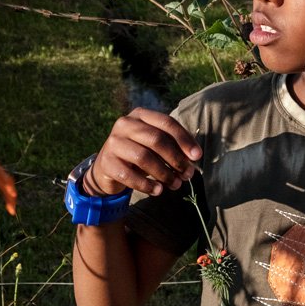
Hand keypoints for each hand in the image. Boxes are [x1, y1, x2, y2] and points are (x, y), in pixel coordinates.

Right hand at [85, 108, 201, 197]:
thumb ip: (173, 147)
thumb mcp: (155, 146)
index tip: (197, 156)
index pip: (166, 122)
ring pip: (144, 157)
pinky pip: (129, 176)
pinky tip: (158, 191)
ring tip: (175, 184)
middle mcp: (125, 124)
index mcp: (140, 115)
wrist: (108, 168)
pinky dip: (147, 185)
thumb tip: (194, 159)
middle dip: (176, 158)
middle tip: (187, 174)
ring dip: (164, 173)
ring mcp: (113, 142)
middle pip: (156, 139)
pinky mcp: (107, 162)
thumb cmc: (139, 153)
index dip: (184, 139)